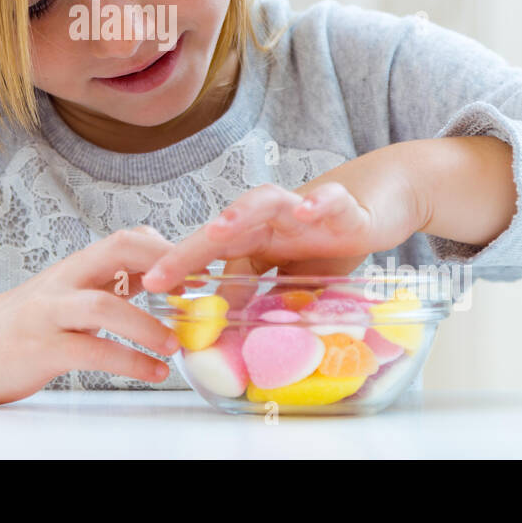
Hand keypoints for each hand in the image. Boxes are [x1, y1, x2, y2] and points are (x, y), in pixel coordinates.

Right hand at [0, 226, 181, 403]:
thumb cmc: (29, 323)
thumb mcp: (73, 295)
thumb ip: (114, 284)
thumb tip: (169, 279)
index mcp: (78, 266)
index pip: (128, 238)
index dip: (169, 249)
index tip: (203, 271)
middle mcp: (65, 279)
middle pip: (117, 248)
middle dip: (164, 263)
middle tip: (197, 290)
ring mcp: (49, 312)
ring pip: (103, 304)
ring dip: (147, 324)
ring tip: (175, 343)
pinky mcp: (40, 348)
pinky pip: (90, 352)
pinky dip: (128, 362)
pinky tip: (153, 371)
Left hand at [141, 147, 427, 293]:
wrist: (375, 202)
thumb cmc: (325, 239)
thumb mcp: (289, 275)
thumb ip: (260, 292)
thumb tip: (227, 321)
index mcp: (254, 238)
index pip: (207, 254)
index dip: (177, 269)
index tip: (146, 288)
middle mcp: (269, 220)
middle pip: (222, 229)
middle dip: (189, 250)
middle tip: (159, 273)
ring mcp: (302, 209)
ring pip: (263, 202)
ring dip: (238, 214)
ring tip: (217, 231)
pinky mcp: (341, 206)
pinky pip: (328, 201)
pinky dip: (317, 203)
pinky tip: (306, 212)